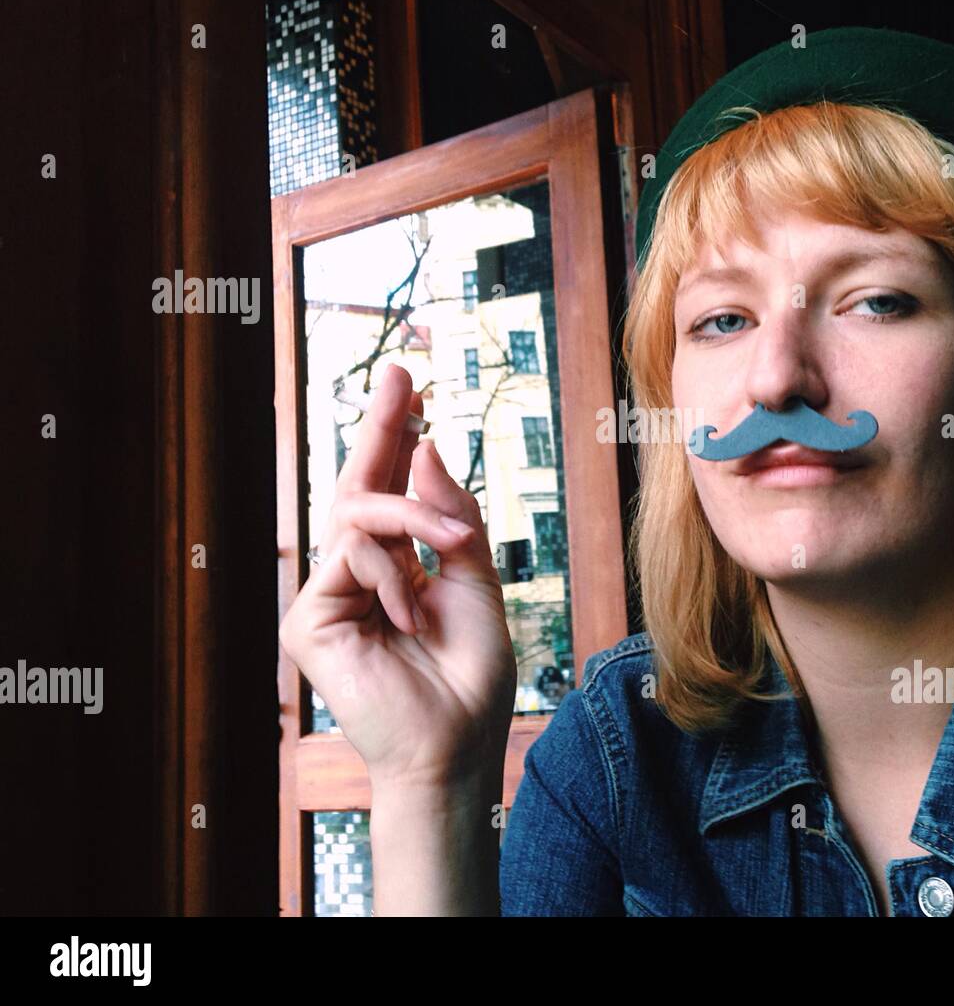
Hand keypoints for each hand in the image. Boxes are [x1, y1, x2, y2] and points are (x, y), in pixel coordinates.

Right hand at [278, 364, 516, 790]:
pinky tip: (411, 612)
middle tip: (400, 376)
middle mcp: (358, 577)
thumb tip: (426, 447)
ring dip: (413, 520)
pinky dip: (388, 576)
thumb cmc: (469, 675)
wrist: (457, 745)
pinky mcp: (310, 621)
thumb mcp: (476, 582)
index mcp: (398, 568)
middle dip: (382, 430)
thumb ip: (453, 519)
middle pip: (360, 487)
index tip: (412, 391)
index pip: (392, 494)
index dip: (397, 441)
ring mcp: (330, 597)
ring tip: (451, 548)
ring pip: (356, 516)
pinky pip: (347, 560)